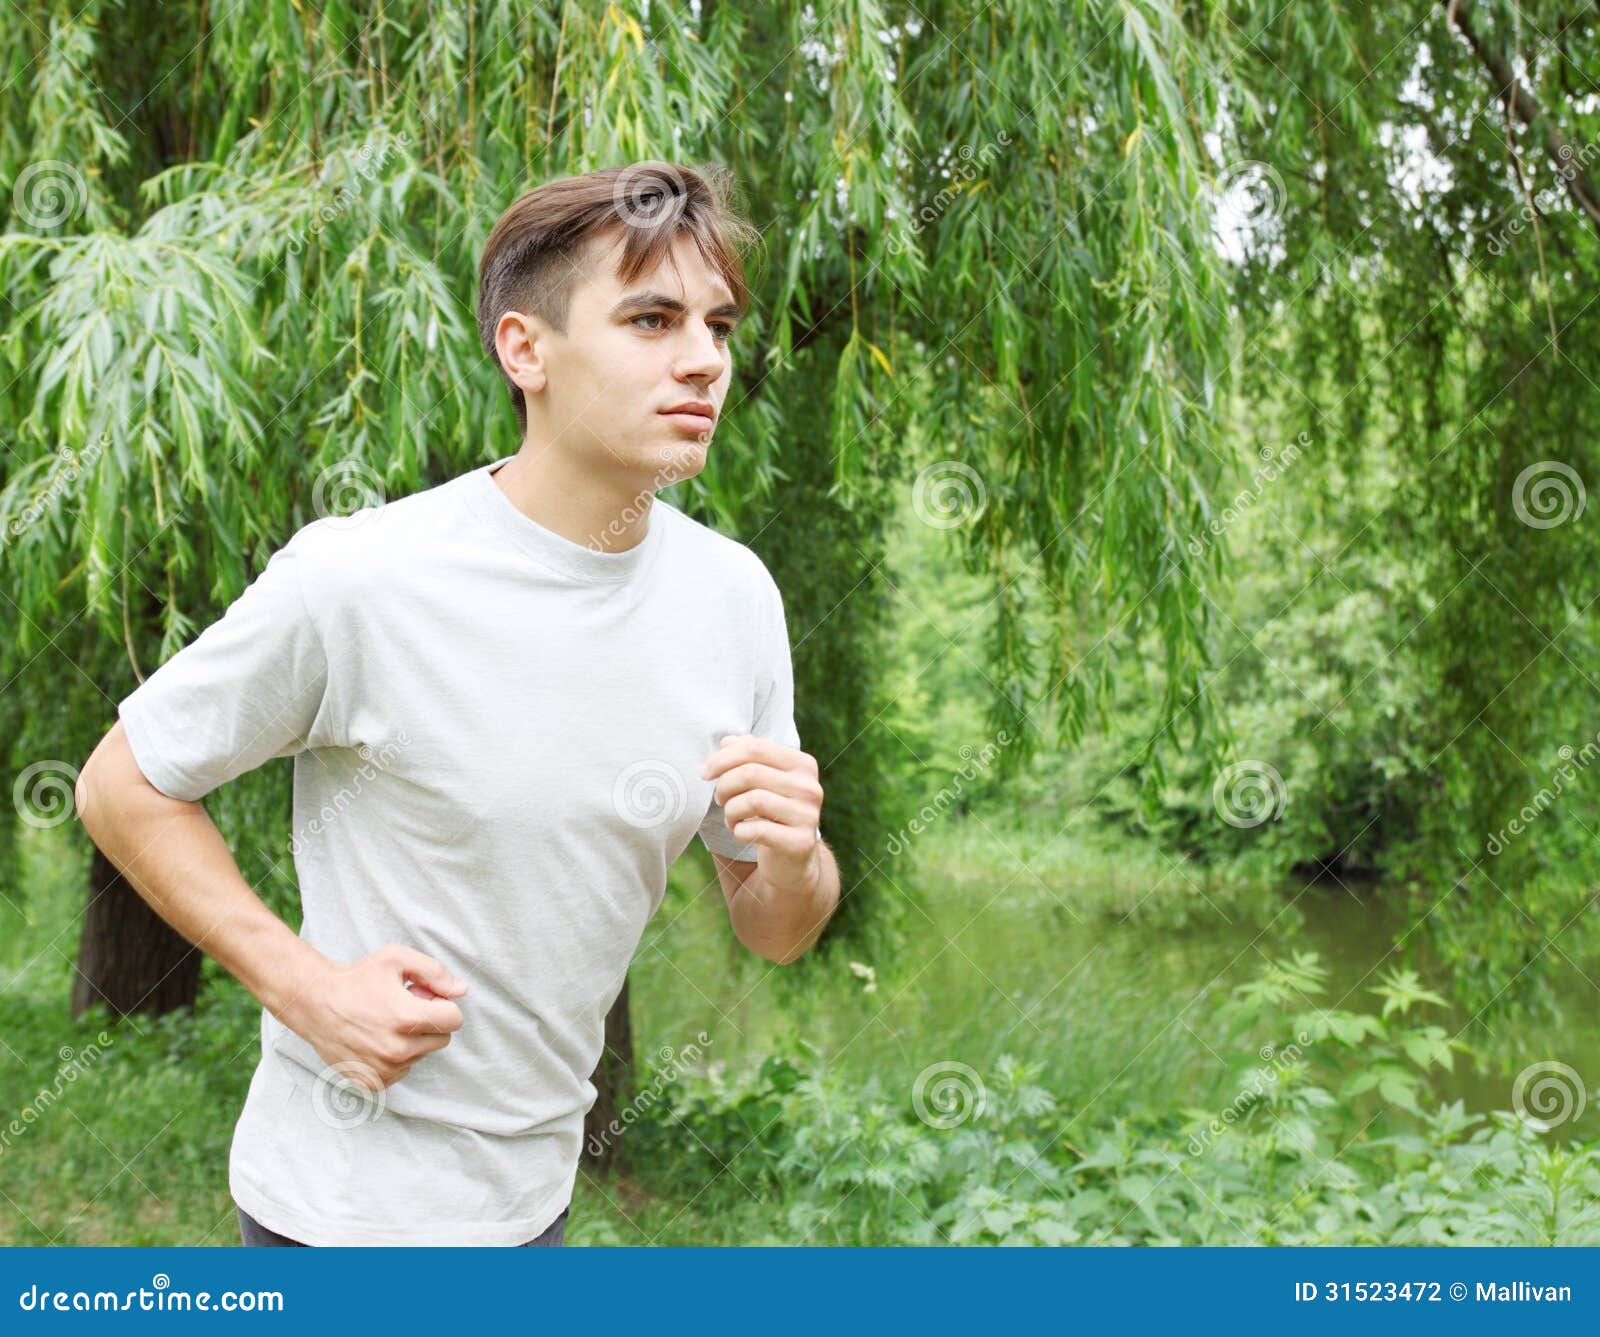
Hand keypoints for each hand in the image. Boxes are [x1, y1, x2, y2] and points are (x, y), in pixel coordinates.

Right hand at [282, 944, 466, 1091]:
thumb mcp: (397, 959)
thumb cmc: (357, 978)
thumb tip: (461, 990)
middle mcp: (397, 1050)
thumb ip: (435, 972)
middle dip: (429, 1022)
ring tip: (386, 1022)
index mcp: (407, 1019)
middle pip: (441, 1039)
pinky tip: (376, 1040)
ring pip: (421, 1055)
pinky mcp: (371, 1082)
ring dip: (412, 1040)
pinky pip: (401, 1071)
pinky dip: (395, 1058)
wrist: (315, 1003)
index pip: (454, 1020)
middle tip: (403, 1008)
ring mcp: (384, 1070)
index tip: (423, 997)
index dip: (442, 1004)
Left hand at [700, 733, 823, 889]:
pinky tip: (741, 833)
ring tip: (730, 818)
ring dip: (730, 811)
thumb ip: (748, 757)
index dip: (722, 758)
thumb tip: (727, 741)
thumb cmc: (771, 814)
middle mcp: (810, 788)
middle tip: (718, 799)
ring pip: (752, 800)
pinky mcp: (801, 843)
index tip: (705, 773)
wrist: (792, 862)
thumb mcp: (761, 782)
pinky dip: (739, 831)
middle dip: (724, 786)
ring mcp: (809, 816)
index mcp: (803, 765)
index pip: (755, 747)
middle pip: (751, 773)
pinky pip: (756, 830)